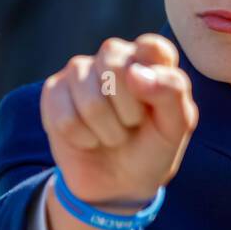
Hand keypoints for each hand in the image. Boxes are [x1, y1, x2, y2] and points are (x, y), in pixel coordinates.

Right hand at [40, 34, 197, 208]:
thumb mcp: (176, 126)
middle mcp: (114, 55)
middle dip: (129, 112)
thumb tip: (135, 72)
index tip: (155, 107)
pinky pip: (65, 119)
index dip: (154, 80)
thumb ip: (171, 92)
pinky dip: (83, 140)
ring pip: (90, 100)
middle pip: (116, 68)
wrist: (118, 182)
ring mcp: (80, 70)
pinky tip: (89, 138)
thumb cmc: (152, 147)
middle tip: (132, 124)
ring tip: (112, 134)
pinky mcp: (53, 92)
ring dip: (107, 131)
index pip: (153, 47)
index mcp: (150, 57)